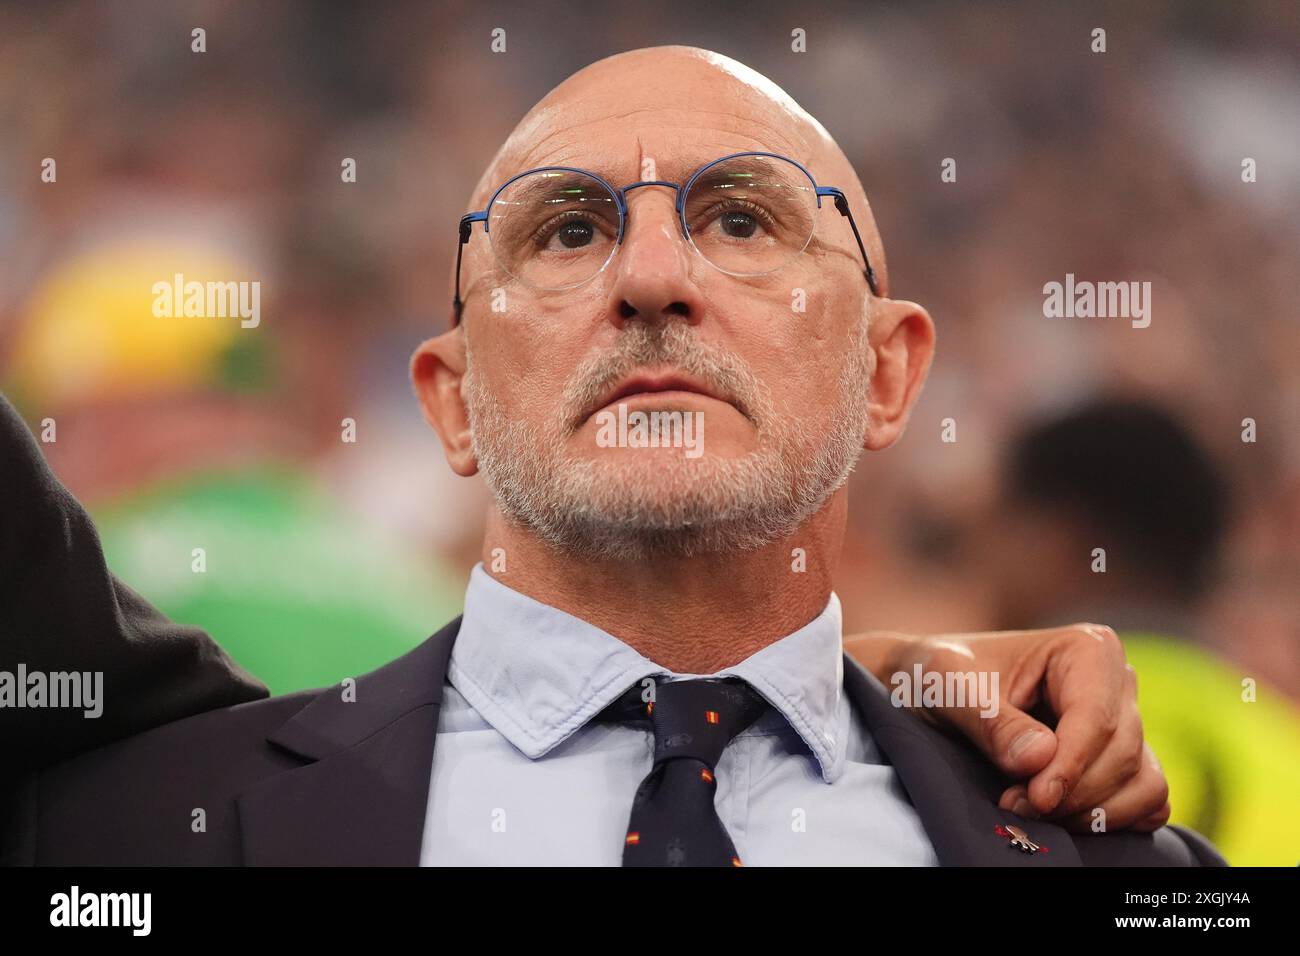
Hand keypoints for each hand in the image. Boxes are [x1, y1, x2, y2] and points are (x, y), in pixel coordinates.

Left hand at [844, 623, 1170, 832]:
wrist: (932, 688)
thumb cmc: (941, 675)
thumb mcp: (950, 687)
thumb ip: (991, 722)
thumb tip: (1040, 757)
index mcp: (1088, 648)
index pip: (1097, 718)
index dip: (1070, 766)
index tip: (1035, 797)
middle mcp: (1118, 682)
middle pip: (1122, 754)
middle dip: (1070, 792)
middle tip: (1013, 803)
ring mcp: (1126, 722)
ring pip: (1142, 782)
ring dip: (1091, 811)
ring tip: (1029, 806)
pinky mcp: (1124, 759)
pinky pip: (1148, 800)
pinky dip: (1112, 817)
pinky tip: (1062, 815)